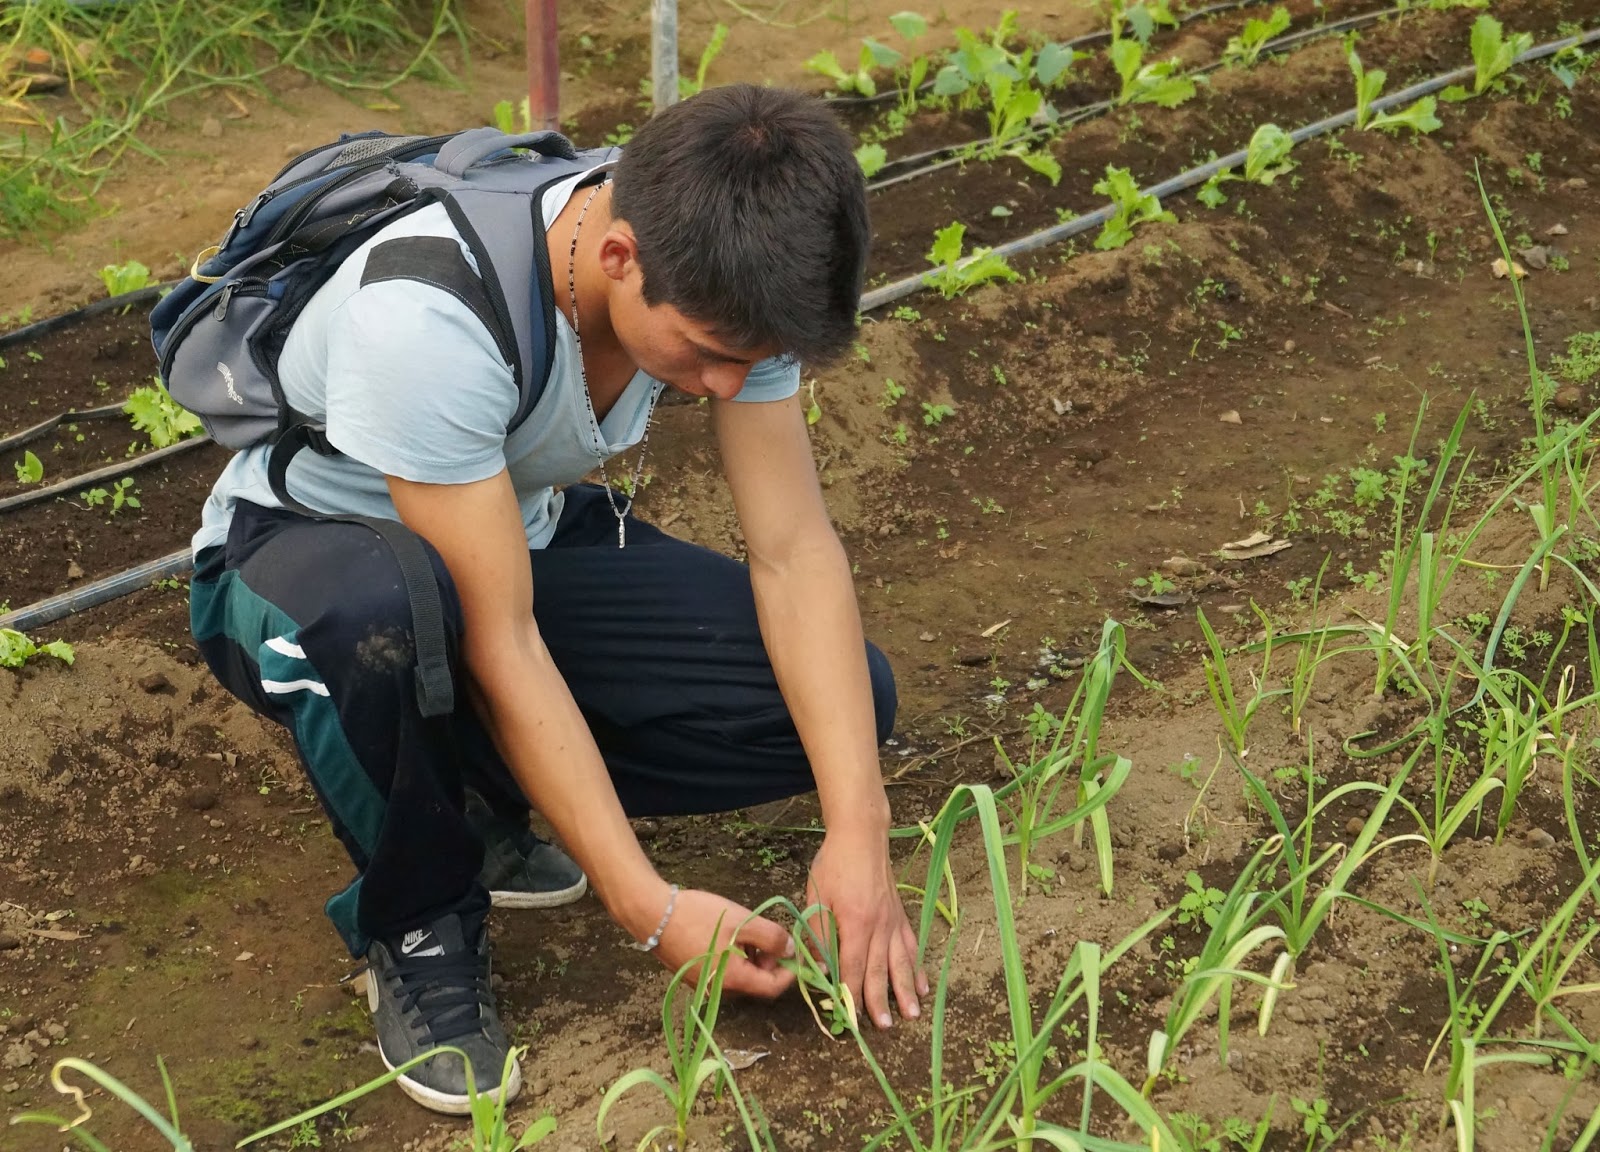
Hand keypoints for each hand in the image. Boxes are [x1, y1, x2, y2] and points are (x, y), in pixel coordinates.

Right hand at [648, 887, 796, 998]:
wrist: (653, 914)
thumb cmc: (699, 917)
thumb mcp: (742, 921)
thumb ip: (771, 937)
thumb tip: (791, 950)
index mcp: (733, 981)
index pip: (772, 987)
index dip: (790, 971)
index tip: (796, 952)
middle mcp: (719, 990)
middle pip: (756, 982)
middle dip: (769, 960)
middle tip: (768, 933)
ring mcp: (704, 985)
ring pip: (741, 975)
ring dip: (751, 957)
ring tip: (746, 928)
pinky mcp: (694, 976)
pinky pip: (724, 971)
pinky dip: (734, 957)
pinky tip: (728, 934)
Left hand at [805, 830, 928, 1029]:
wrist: (862, 836)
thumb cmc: (834, 865)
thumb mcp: (817, 897)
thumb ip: (818, 934)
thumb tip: (819, 968)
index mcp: (857, 923)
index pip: (853, 967)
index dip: (852, 993)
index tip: (852, 1017)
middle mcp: (880, 927)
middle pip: (880, 970)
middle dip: (882, 1000)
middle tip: (885, 1027)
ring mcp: (894, 922)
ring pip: (901, 962)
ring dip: (906, 990)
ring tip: (913, 1015)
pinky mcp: (901, 916)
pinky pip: (912, 947)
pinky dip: (917, 967)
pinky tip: (922, 985)